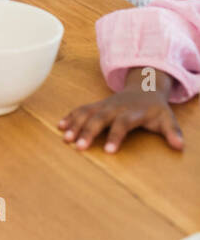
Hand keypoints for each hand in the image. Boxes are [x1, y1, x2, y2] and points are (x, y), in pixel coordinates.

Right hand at [58, 90, 183, 152]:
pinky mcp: (96, 105)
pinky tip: (60, 126)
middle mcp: (115, 108)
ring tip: (65, 138)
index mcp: (132, 112)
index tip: (109, 151)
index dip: (115, 136)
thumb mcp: (167, 119)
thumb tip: (179, 146)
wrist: (144, 88)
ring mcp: (104, 105)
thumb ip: (172, 132)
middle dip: (88, 132)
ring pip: (87, 113)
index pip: (122, 124)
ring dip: (75, 124)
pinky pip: (81, 109)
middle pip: (99, 119)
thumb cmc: (155, 109)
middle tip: (78, 147)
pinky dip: (70, 117)